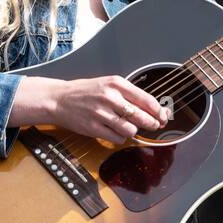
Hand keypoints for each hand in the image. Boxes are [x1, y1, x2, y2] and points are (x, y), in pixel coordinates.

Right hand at [12, 75, 168, 144]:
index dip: (159, 111)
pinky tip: (115, 131)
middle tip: (154, 125)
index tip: (163, 117)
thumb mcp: (107, 85)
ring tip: (127, 126)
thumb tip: (153, 109)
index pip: (146, 99)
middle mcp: (110, 97)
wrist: (58, 99)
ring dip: (132, 131)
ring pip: (131, 129)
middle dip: (151, 123)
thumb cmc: (85, 92)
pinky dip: (120, 137)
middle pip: (141, 116)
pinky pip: (117, 138)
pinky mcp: (94, 128)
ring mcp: (101, 113)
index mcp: (116, 84)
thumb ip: (129, 95)